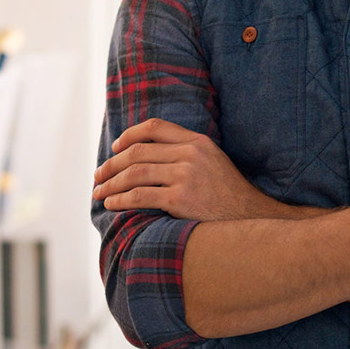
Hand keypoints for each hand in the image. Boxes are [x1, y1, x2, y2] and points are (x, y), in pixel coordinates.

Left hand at [93, 117, 298, 220]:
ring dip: (111, 183)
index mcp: (198, 141)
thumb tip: (149, 155)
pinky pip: (140, 196)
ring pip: (135, 173)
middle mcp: (191, 154)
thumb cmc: (228, 197)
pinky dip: (121, 200)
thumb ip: (186, 153)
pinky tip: (112, 205)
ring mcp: (186, 176)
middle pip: (138, 151)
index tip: (115, 148)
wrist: (251, 220)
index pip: (155, 127)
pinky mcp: (181, 199)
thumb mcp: (213, 163)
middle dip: (111, 164)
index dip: (129, 135)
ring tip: (99, 193)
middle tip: (98, 175)